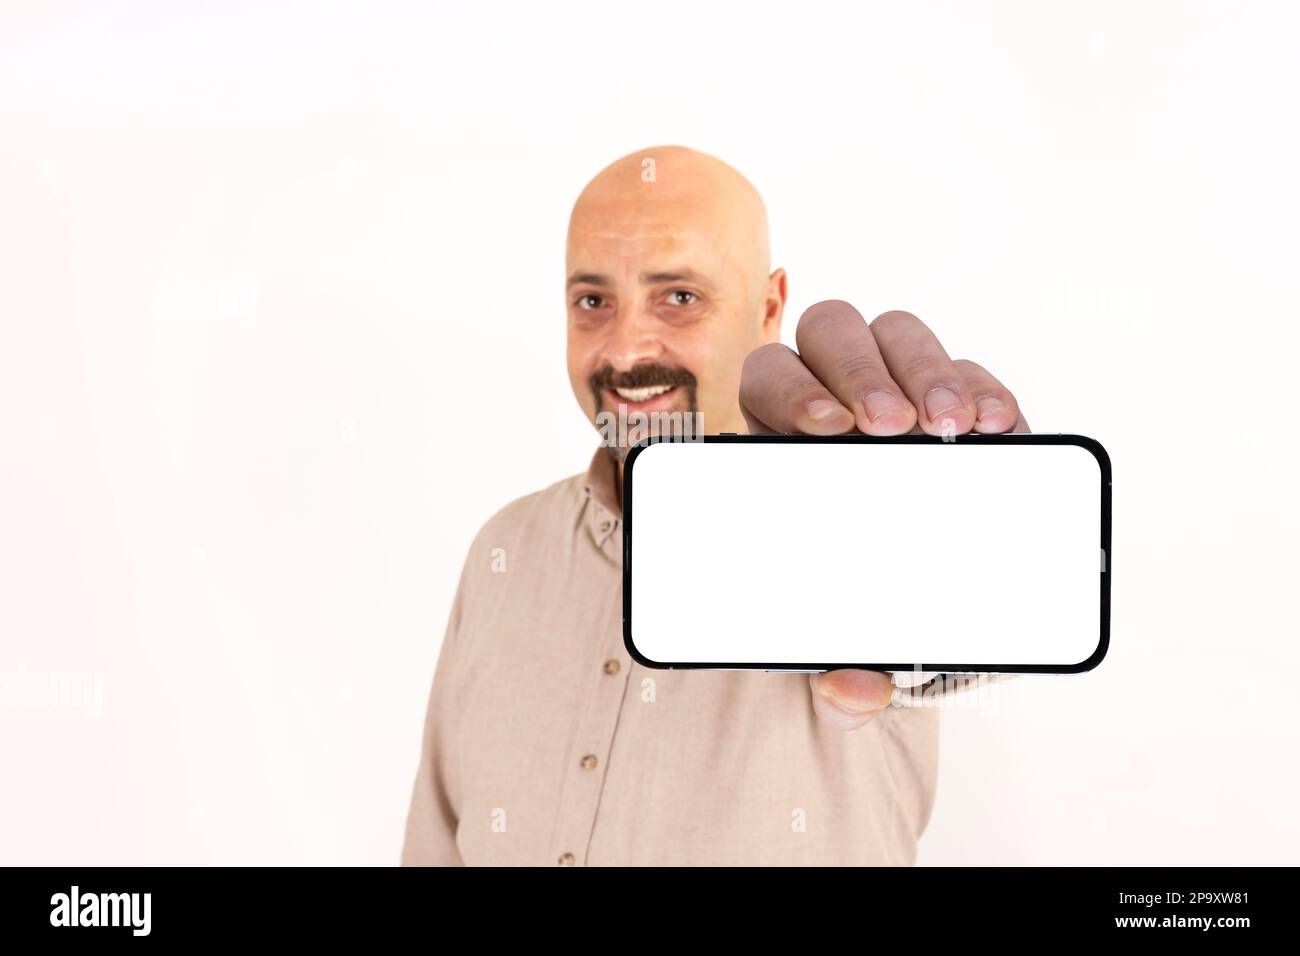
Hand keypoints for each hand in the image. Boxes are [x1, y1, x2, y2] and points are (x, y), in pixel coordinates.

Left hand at [738, 300, 1029, 729]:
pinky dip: (988, 391)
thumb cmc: (847, 596)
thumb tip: (850, 694)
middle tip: (896, 428)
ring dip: (928, 369)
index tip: (828, 432)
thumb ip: (839, 671)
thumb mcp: (837, 633)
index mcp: (780, 439)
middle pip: (831, 333)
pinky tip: (998, 428)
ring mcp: (897, 389)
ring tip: (954, 427)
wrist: (905, 589)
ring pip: (897, 334)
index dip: (793, 390)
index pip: (770, 379)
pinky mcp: (958, 402)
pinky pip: (971, 372)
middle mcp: (833, 397)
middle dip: (861, 372)